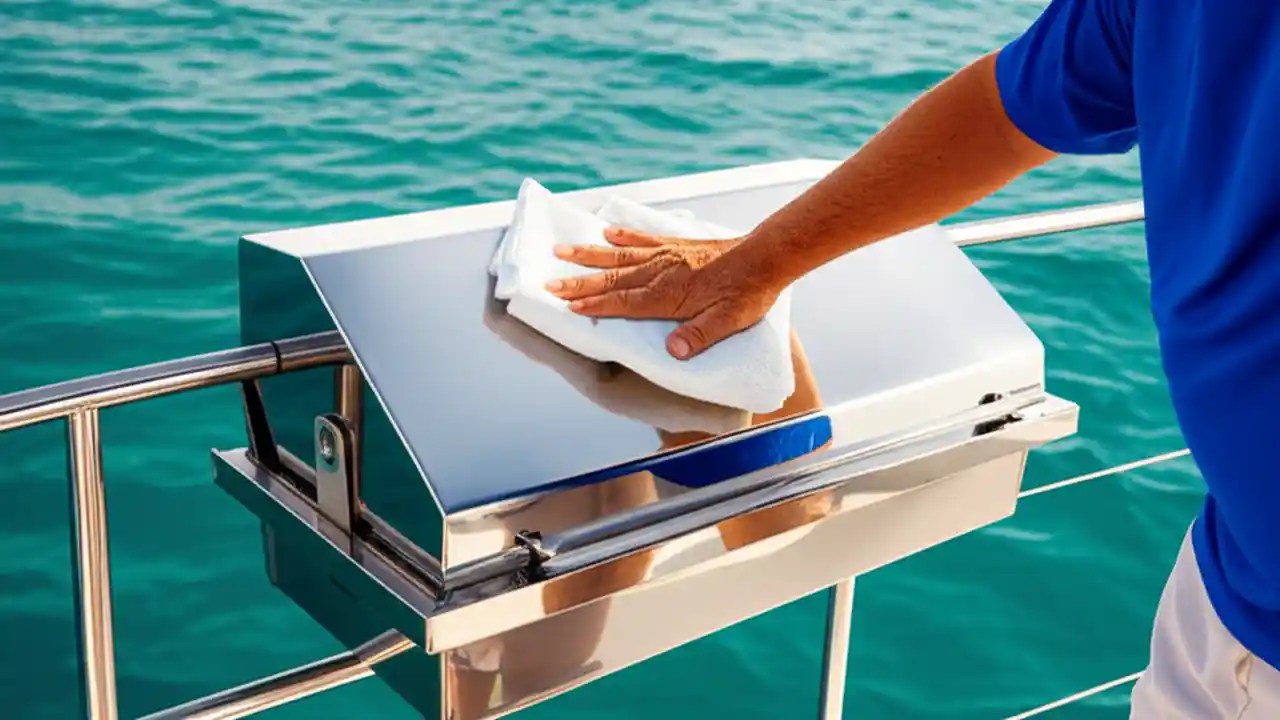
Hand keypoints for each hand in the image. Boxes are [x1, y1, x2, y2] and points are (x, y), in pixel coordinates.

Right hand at [546, 227, 780, 359]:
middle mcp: (661, 272)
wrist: (766, 257)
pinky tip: (606, 233)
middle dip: (578, 282)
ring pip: (619, 256)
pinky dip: (622, 236)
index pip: (623, 303)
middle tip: (547, 282)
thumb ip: (701, 335)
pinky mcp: (675, 244)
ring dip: (589, 255)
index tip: (566, 306)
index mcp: (669, 295)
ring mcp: (666, 255)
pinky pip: (642, 239)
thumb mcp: (730, 321)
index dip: (594, 305)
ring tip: (560, 250)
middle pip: (612, 279)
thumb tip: (674, 351)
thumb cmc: (748, 293)